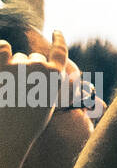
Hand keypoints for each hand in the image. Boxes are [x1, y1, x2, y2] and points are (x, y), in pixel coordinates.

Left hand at [0, 34, 69, 151]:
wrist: (7, 135)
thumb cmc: (27, 125)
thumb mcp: (47, 103)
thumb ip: (48, 83)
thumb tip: (46, 69)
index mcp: (54, 76)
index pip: (60, 50)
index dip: (58, 39)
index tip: (56, 32)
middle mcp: (39, 67)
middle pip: (35, 58)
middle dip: (29, 68)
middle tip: (21, 89)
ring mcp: (19, 66)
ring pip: (17, 58)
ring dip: (13, 68)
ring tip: (8, 90)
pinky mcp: (1, 68)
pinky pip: (3, 48)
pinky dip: (3, 50)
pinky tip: (3, 51)